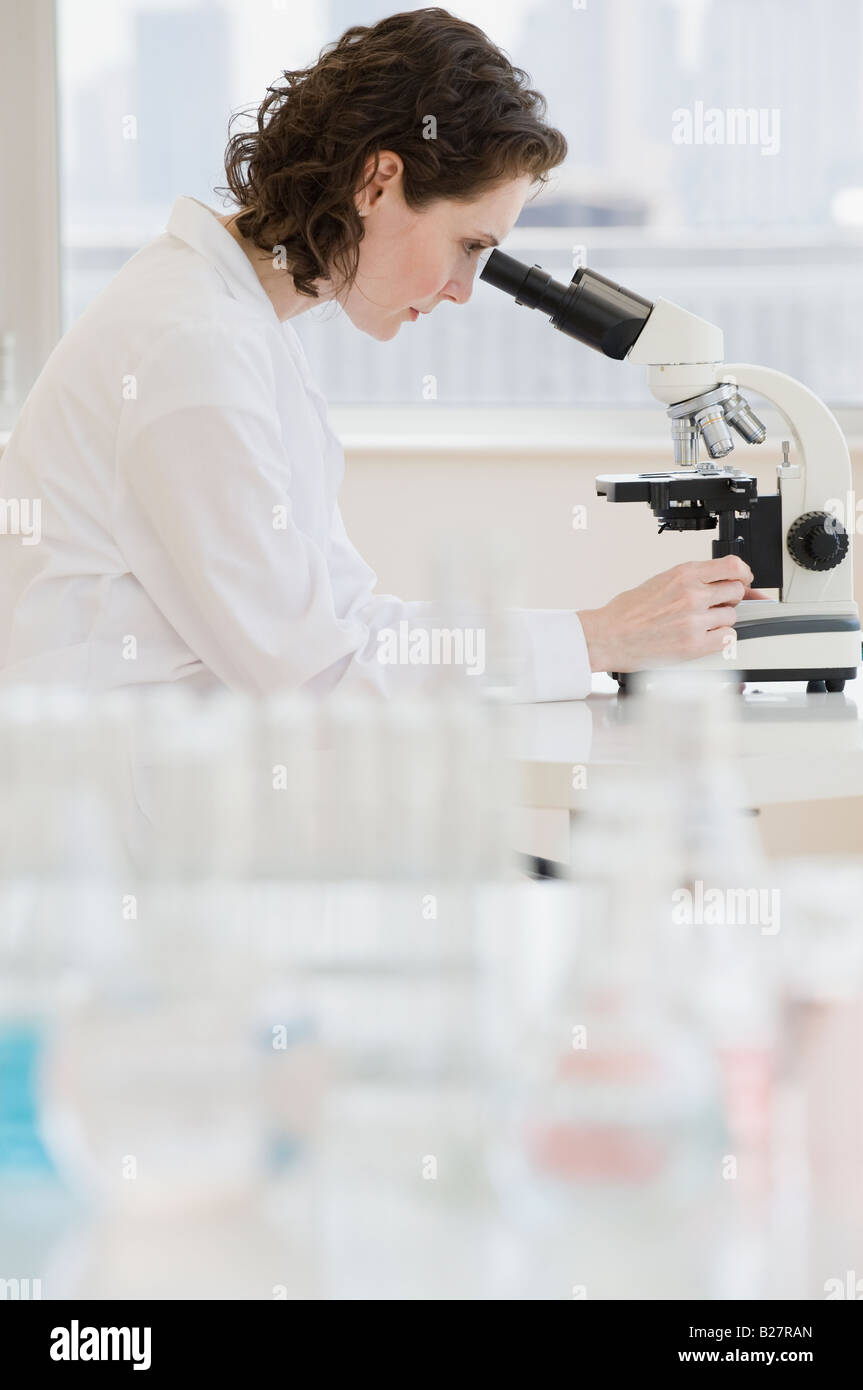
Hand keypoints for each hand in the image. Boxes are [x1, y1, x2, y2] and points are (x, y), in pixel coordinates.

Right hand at [576, 555, 770, 673]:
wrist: (608, 636)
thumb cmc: (628, 612)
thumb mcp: (661, 581)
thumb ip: (693, 580)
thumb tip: (724, 582)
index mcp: (684, 575)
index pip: (733, 566)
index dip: (744, 574)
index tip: (744, 579)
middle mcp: (692, 595)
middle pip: (736, 591)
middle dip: (728, 598)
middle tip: (712, 605)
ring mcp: (694, 620)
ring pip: (732, 617)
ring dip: (720, 620)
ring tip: (697, 623)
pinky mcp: (694, 645)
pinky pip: (726, 639)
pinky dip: (718, 639)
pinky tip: (701, 637)